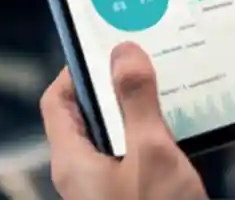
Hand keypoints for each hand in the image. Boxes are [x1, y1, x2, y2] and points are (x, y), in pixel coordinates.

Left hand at [41, 43, 205, 199]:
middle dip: (114, 88)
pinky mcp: (127, 195)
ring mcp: (103, 187)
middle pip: (88, 117)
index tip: (108, 50)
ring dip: (137, 115)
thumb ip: (137, 102)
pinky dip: (148, 141)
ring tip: (165, 88)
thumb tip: (123, 50)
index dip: (77, 72)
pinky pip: (131, 159)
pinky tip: (177, 131)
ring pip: (114, 139)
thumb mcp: (151, 152)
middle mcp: (80, 172)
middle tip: (144, 62)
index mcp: (71, 158)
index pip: (56, 101)